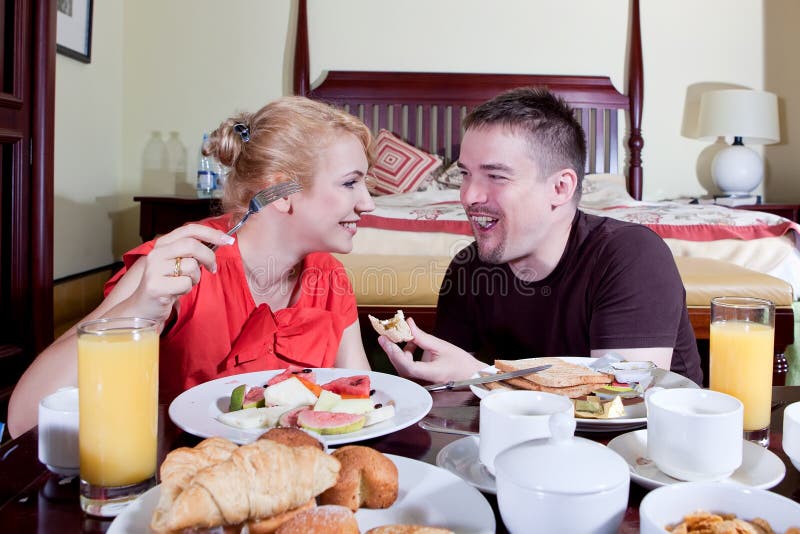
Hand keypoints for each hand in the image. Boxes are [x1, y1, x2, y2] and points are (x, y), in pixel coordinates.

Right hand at [117, 224, 233, 323]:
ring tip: (186, 283)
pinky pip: (185, 284)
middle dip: (209, 257)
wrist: (144, 307)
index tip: (228, 240)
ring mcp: (154, 269)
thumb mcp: (178, 263)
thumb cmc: (166, 284)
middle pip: (192, 245)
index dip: (211, 233)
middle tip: (212, 268)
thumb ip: (192, 252)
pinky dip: (187, 289)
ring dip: (196, 278)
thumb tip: (219, 241)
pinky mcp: (155, 286)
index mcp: (162, 244)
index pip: (189, 230)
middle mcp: (156, 253)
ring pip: (191, 266)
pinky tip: (177, 292)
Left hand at [378, 318, 485, 382]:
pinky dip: (405, 356)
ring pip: (402, 368)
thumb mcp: (441, 346)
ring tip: (402, 337)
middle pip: (401, 367)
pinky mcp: (419, 381)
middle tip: (383, 336)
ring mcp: (421, 383)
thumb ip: (422, 336)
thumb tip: (408, 324)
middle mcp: (423, 382)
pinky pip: (407, 369)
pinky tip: (411, 346)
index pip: (409, 366)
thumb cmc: (460, 363)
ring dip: (399, 352)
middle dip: (391, 350)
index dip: (396, 353)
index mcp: (432, 374)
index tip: (387, 341)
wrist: (470, 375)